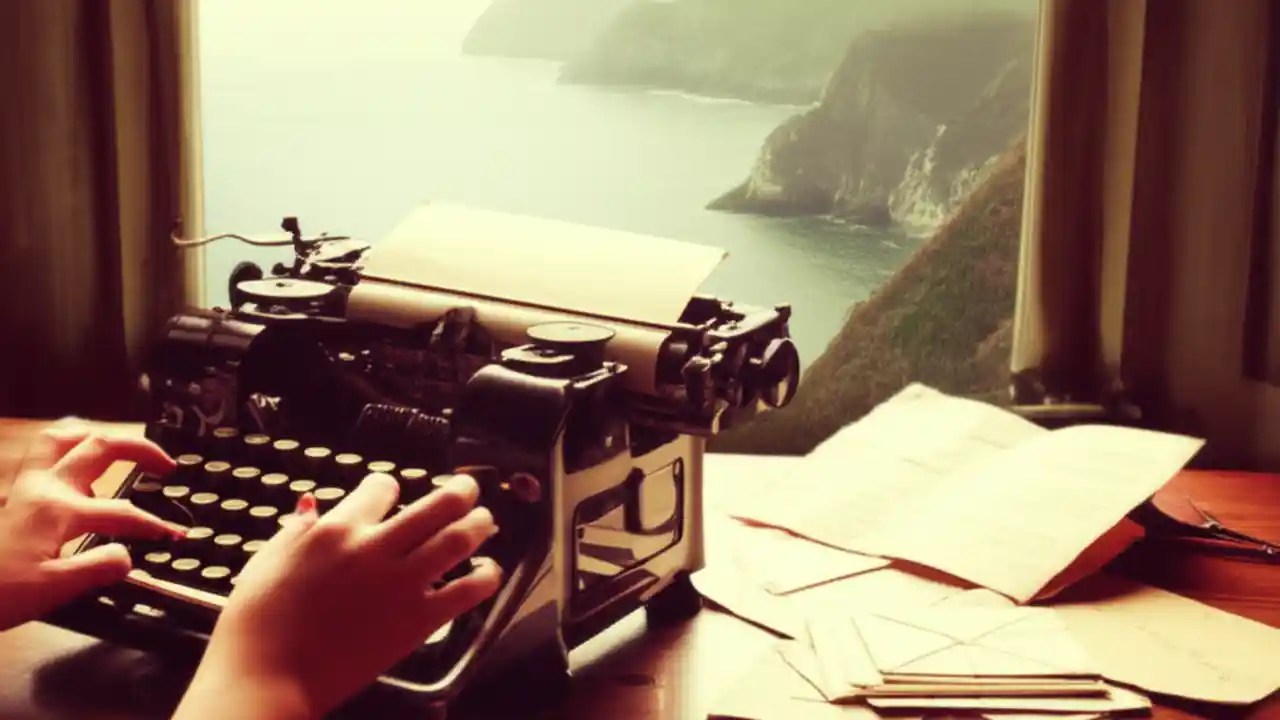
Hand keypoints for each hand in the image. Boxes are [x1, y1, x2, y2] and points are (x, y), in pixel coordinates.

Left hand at [0, 424, 182, 630]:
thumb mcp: (54, 590)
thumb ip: (99, 569)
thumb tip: (130, 556)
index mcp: (60, 511)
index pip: (123, 513)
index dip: (155, 525)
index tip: (174, 536)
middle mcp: (45, 488)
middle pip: (100, 447)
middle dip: (141, 450)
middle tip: (166, 465)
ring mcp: (27, 487)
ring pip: (63, 438)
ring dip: (97, 436)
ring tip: (121, 446)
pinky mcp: (15, 495)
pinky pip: (43, 454)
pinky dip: (68, 451)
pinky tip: (80, 471)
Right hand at [175, 472, 500, 719]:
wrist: (266, 677)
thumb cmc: (256, 624)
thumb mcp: (266, 561)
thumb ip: (297, 531)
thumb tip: (311, 506)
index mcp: (337, 529)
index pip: (382, 488)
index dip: (390, 487)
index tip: (393, 493)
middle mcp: (375, 548)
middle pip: (437, 506)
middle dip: (460, 492)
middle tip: (470, 488)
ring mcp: (401, 584)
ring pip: (458, 541)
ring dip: (478, 526)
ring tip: (487, 521)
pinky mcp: (417, 621)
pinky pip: (465, 593)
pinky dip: (484, 578)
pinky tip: (490, 573)